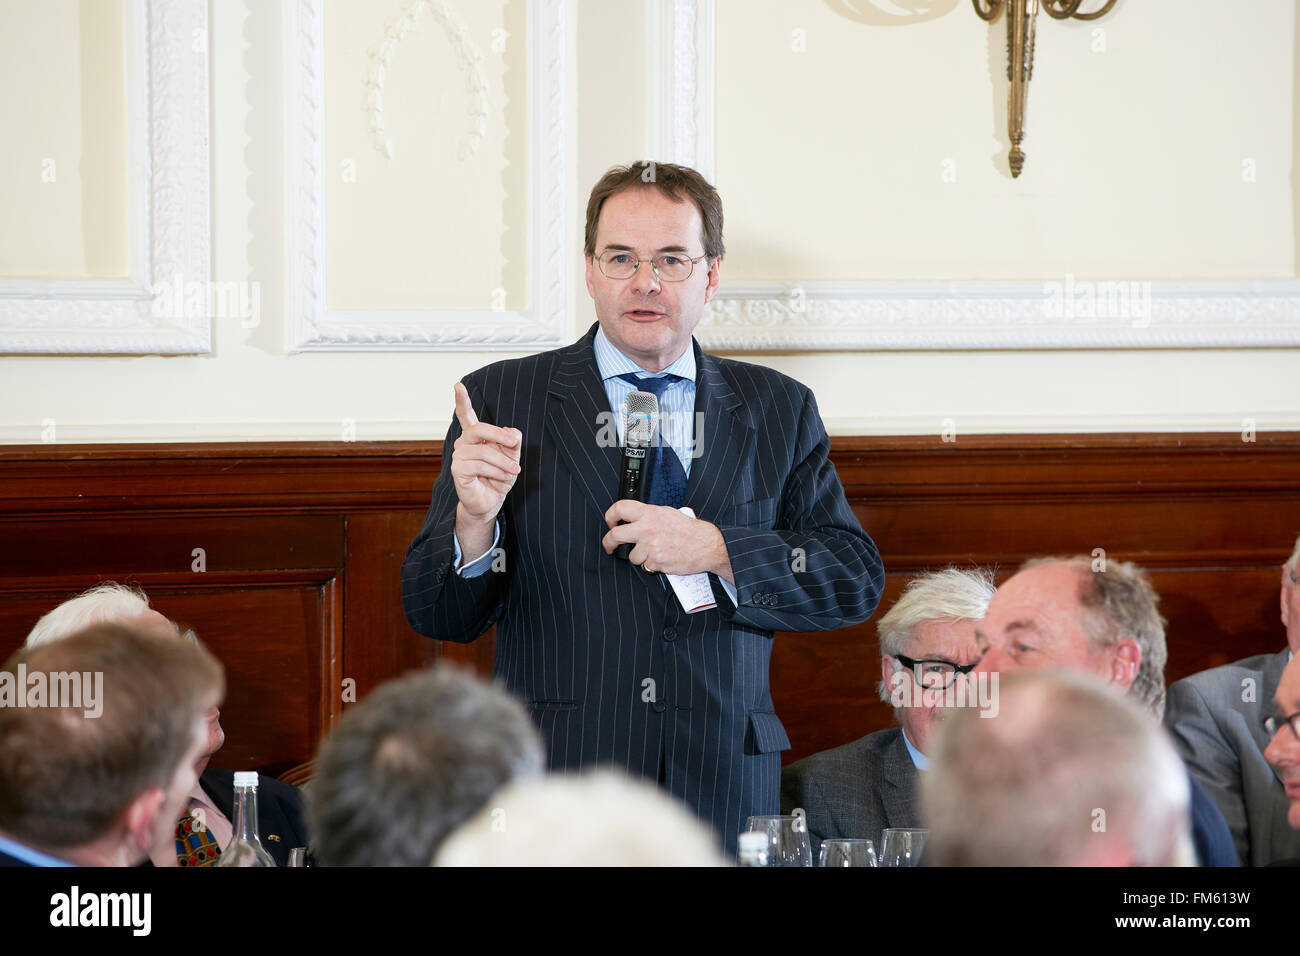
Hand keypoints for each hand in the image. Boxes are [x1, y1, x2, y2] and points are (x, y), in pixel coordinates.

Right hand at [450, 382, 521, 524]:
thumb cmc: (499, 476)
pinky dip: (496, 471)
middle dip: (499, 435)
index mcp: (475, 436)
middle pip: (479, 428)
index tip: (458, 385)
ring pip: (484, 451)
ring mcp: (459, 455)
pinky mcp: (457, 470)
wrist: (491, 501)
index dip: (462, 400)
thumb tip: (511, 432)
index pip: (465, 414)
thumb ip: (512, 442)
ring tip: (513, 470)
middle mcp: (464, 442)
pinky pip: (480, 465)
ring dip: (503, 461)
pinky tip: (503, 477)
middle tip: (514, 442)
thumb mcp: (511, 456)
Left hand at [601, 500, 732, 582]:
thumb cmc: (690, 530)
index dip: (610, 516)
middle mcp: (647, 528)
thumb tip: (633, 518)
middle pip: (615, 535)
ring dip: (639, 557)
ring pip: (632, 556)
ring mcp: (650, 546)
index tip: (610, 522)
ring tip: (653, 552)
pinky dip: (651, 565)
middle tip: (610, 546)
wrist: (707, 545)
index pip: (620, 508)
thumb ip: (649, 515)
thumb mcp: (667, 513)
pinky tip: (662, 558)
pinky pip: (645, 566)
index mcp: (650, 513)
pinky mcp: (656, 562)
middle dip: (608, 542)